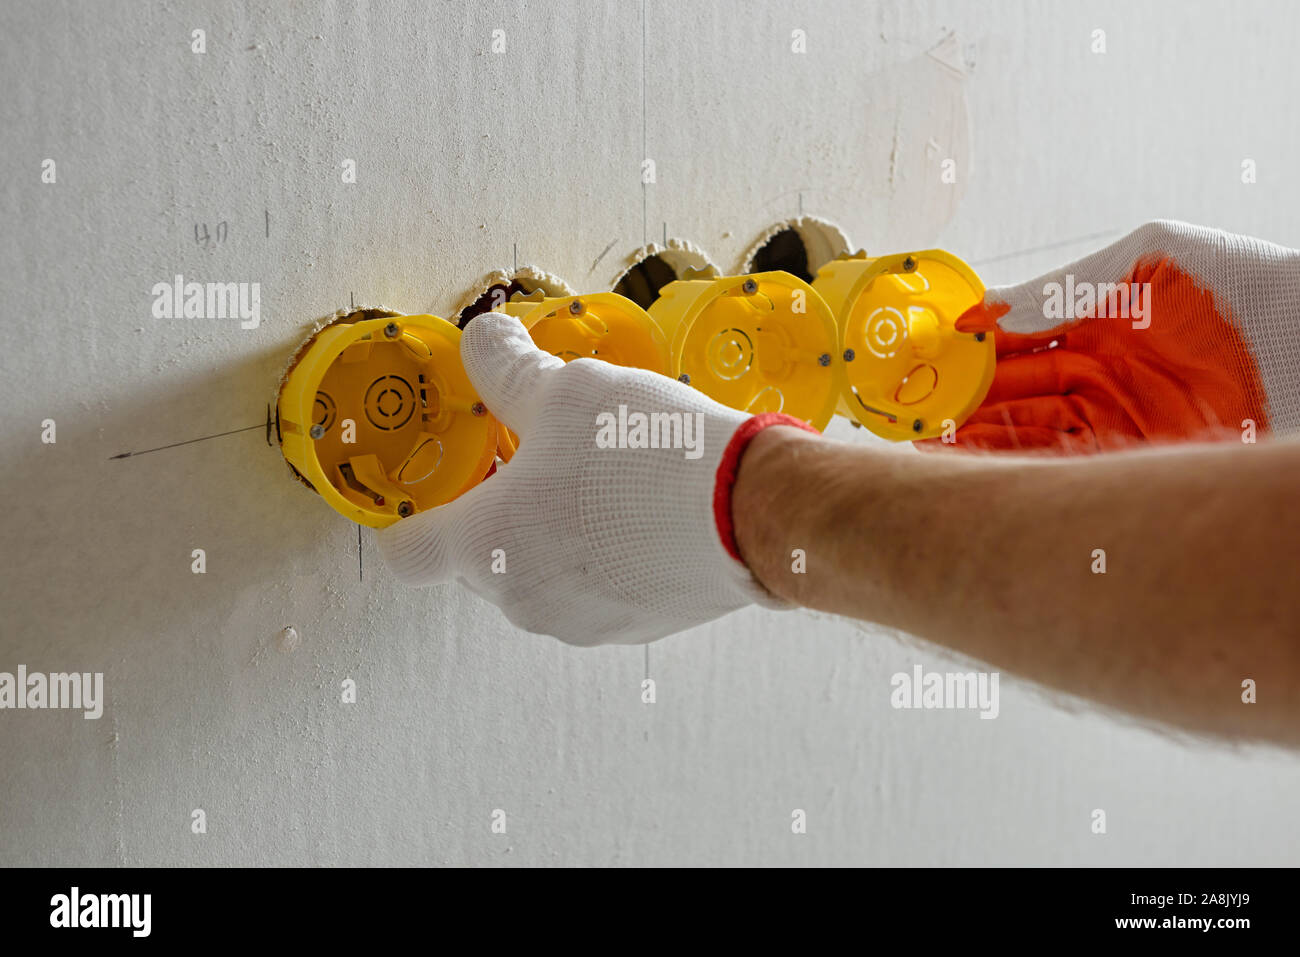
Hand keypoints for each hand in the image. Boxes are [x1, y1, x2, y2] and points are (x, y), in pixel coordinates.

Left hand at [377, 312, 807, 644]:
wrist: (748, 511)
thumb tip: (480, 340)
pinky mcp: (631, 629)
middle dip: (499, 512)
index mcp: (485, 543)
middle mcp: (521, 597)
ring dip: (553, 537)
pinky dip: (602, 560)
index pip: (407, 553)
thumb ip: (506, 368)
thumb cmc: (647, 453)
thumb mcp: (565, 388)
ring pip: (539, 576)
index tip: (433, 494)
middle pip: (478, 560)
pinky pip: (594, 592)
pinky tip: (641, 514)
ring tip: (603, 483)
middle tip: (541, 460)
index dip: (409, 521)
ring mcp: (578, 621)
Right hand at [922, 220, 1298, 452]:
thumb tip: (988, 312)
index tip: (933, 366)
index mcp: (1097, 325)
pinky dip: (1018, 466)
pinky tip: (981, 467)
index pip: (1017, 345)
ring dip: (980, 442)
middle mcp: (1100, 375)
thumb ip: (1060, 289)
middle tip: (919, 417)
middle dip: (964, 407)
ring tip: (933, 448)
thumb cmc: (1237, 286)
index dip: (972, 356)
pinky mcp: (1133, 454)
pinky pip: (1060, 463)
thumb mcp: (1140, 264)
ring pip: (1028, 434)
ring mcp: (1114, 417)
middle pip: (1014, 396)